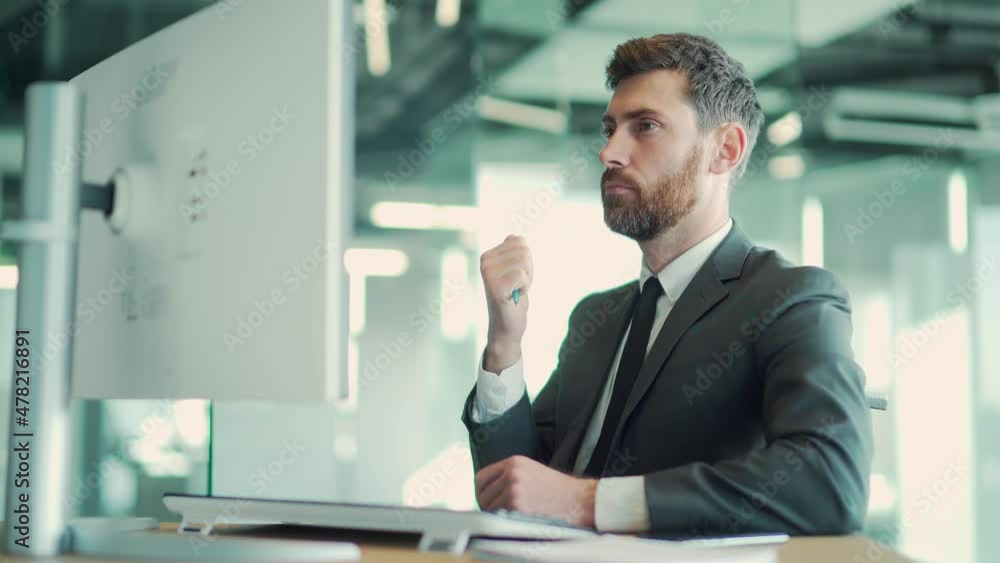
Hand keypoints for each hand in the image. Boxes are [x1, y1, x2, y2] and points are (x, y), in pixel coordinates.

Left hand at [475, 455, 597, 527]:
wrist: (580, 499)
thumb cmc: (558, 490)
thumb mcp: (531, 471)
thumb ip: (509, 477)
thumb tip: (487, 493)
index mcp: (513, 462)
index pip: (481, 477)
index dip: (481, 491)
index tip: (486, 500)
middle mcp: (511, 473)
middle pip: (482, 494)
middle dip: (488, 506)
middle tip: (500, 513)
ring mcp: (514, 490)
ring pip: (489, 508)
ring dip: (496, 515)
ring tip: (513, 516)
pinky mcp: (518, 506)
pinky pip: (499, 517)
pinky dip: (504, 522)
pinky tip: (518, 520)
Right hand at [480, 235, 532, 371]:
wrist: (507, 326)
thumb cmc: (513, 297)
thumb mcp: (515, 269)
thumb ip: (514, 251)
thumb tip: (512, 236)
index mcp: (488, 255)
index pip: (520, 241)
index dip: (526, 261)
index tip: (516, 277)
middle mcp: (484, 262)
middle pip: (524, 250)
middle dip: (528, 269)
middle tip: (517, 286)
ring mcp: (488, 274)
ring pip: (524, 261)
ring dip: (527, 279)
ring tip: (515, 291)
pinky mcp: (495, 286)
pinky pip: (522, 275)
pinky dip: (524, 287)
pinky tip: (514, 296)